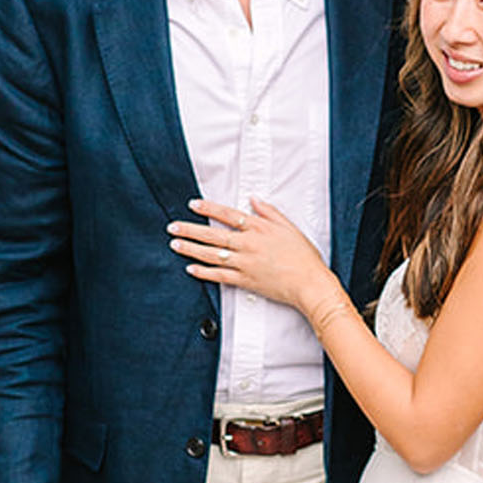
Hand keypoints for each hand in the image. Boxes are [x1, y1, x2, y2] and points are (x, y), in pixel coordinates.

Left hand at [169, 196, 334, 317]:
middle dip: (190, 230)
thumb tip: (253, 199)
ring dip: (191, 249)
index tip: (194, 205)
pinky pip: (219, 276)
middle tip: (173, 226)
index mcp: (259, 229)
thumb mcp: (289, 227)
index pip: (228, 215)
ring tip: (175, 244)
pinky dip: (204, 272)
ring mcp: (245, 263)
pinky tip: (191, 268)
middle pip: (213, 234)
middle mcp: (248, 245)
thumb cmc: (304, 257)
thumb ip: (269, 212)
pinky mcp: (245, 281)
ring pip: (212, 254)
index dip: (209, 209)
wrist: (309, 283)